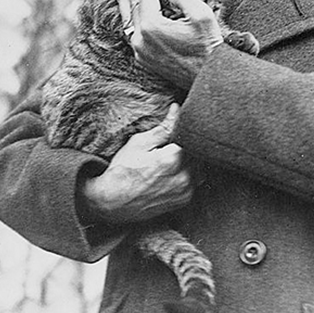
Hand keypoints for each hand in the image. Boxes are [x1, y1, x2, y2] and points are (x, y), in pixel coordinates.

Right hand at [81, 104, 191, 223]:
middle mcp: (185, 176)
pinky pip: (195, 183)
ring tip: (170, 161)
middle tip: (171, 147)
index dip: (186, 132)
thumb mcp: (139, 143)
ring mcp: (186, 190)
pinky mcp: (184, 201)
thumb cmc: (123, 171)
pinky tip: (171, 174)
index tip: (177, 131)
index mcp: (174, 158)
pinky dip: (188, 176)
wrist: (113, 203)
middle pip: (199, 153)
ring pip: (200, 168)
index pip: (193, 137)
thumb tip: (177, 109)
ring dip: (190, 162)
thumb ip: (163, 127)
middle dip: (188, 147)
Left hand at [112, 0, 221, 91]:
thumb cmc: (209, 46)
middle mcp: (140, 40)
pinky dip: (129, 19)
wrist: (210, 77)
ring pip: (128, 21)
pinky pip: (132, 34)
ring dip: (124, 2)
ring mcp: (140, 51)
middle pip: (133, 6)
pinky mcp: (144, 60)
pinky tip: (128, 13)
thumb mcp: (202, 15)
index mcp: (152, 27)